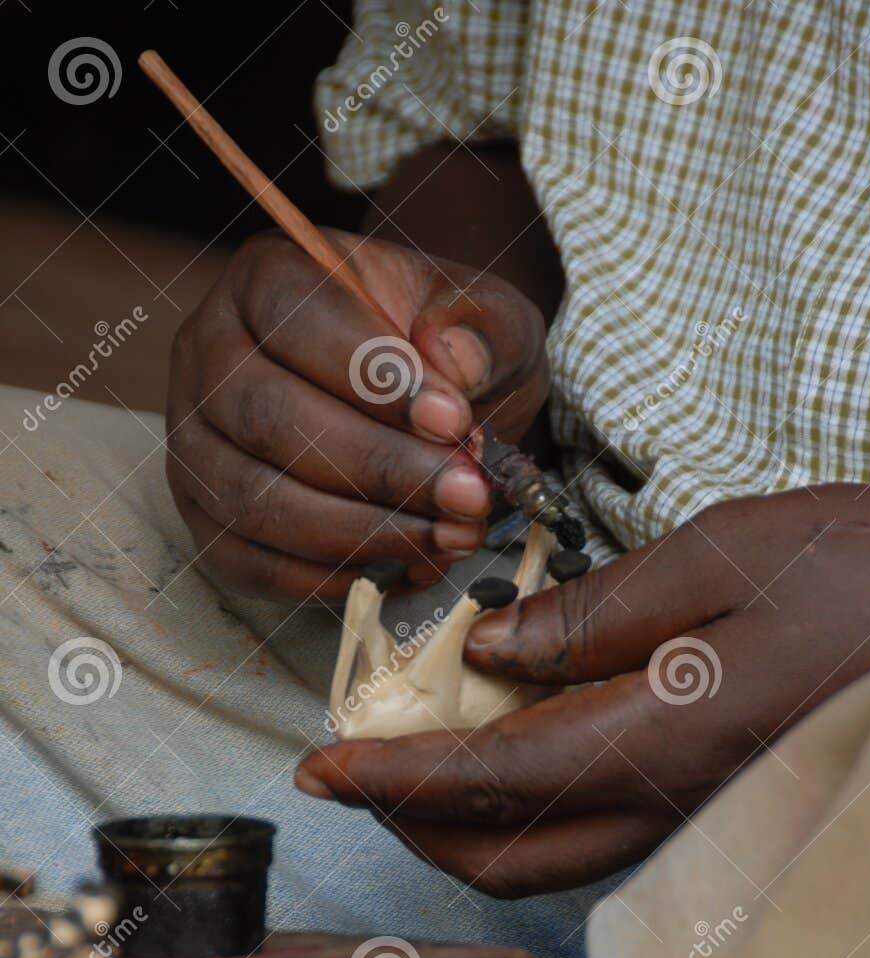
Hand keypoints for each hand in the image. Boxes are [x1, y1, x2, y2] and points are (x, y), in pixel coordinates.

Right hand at [166, 228, 547, 600]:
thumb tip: (455, 359)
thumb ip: (483, 329)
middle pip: (268, 417)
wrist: (424, 408)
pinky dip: (331, 579)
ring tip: (449, 537)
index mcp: (266, 279)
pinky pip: (251, 563)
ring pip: (254, 499)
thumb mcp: (485, 320)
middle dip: (378, 468)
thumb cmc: (443, 358)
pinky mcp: (206, 518)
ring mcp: (196, 442)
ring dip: (361, 533)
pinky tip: (405, 568)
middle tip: (466, 497)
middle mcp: (208, 355)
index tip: (453, 420)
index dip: (372, 376)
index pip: (295, 318)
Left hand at [295, 484, 869, 893]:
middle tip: (353, 766)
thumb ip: (600, 609)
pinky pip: (594, 843)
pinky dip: (524, 815)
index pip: (489, 780)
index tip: (317, 767)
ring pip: (544, 864)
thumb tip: (492, 646)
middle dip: (409, 820)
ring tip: (413, 759)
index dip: (392, 778)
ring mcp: (697, 823)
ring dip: (460, 825)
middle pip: (500, 855)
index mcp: (661, 737)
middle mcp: (670, 806)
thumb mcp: (731, 552)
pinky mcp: (719, 814)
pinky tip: (516, 749)